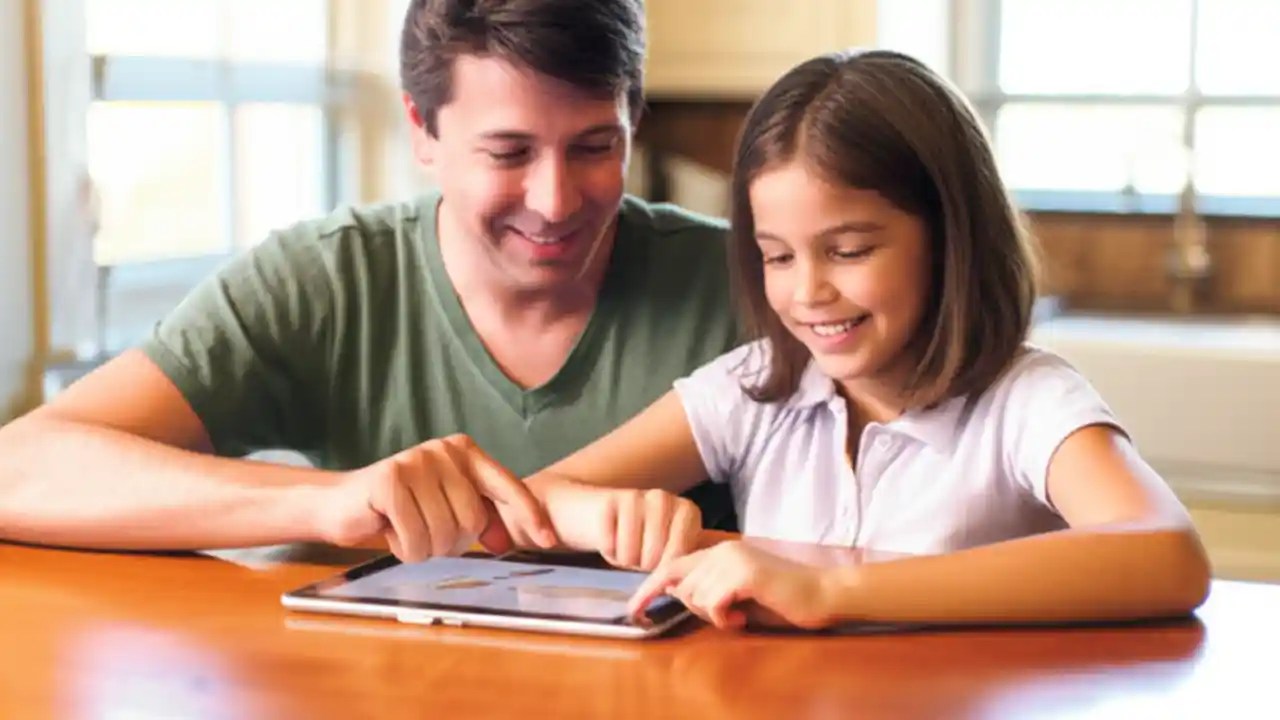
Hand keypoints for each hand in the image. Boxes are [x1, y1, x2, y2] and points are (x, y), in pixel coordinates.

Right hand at [315, 434, 557, 561]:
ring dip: (424, 547)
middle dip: (450, 542)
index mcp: (464, 452)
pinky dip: (403, 547)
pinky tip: (388, 529)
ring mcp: (415, 461)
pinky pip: (415, 538)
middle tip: (425, 533)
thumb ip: (478, 518)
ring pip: (443, 533)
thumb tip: (506, 542)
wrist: (341, 505)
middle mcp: (443, 450)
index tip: (549, 540)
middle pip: (472, 520)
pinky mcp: (389, 481)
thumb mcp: (445, 508)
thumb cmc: (400, 510)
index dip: (529, 515)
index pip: (507, 486)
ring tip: (405, 529)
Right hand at [540, 482, 701, 570]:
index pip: (678, 556)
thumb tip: (682, 583)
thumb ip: (682, 563)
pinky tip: (612, 540)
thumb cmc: (643, 539)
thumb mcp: (670, 551)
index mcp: (687, 511)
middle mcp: (664, 499)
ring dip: (624, 559)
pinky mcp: (610, 500)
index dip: (664, 570)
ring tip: (628, 548)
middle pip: (653, 558)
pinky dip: (607, 550)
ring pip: (630, 553)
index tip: (660, 564)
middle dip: (644, 565)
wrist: (603, 515)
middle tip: (641, 554)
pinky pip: (608, 544)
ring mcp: (637, 495)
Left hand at [628, 541, 836, 629]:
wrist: (821, 594)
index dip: (648, 589)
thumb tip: (675, 594)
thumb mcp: (737, 594)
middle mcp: (723, 550)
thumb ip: (708, 590)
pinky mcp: (745, 573)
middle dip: (698, 609)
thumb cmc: (781, 599)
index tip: (634, 611)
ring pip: (695, 596)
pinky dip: (725, 618)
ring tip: (740, 614)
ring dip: (715, 615)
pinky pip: (713, 602)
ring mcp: (733, 559)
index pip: (671, 566)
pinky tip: (744, 616)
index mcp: (720, 551)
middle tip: (729, 615)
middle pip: (681, 586)